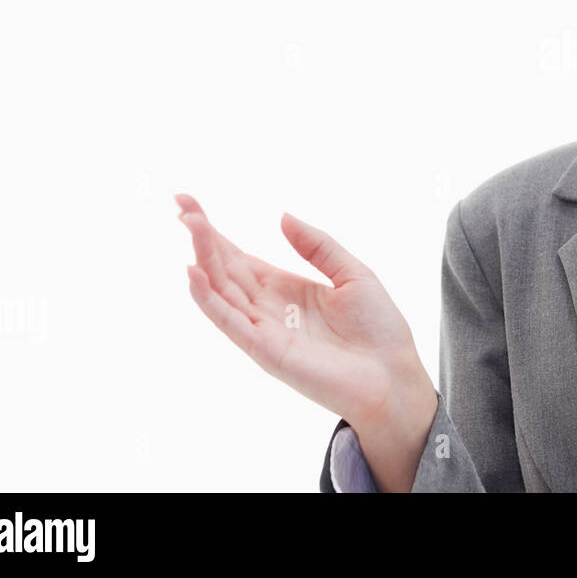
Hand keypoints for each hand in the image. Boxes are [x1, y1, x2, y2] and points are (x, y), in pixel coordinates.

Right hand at [176, 193, 431, 429]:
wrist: (394, 376)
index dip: (213, 233)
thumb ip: (318, 246)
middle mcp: (266, 308)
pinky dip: (209, 299)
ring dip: (202, 258)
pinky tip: (194, 274)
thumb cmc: (378, 329)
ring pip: (221, 290)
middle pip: (223, 268)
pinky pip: (230, 323)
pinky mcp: (265, 351)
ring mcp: (263, 330)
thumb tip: (282, 215)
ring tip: (190, 223)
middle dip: (202, 237)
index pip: (238, 257)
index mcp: (284, 288)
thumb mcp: (353, 273)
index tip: (188, 201)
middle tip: (182, 203)